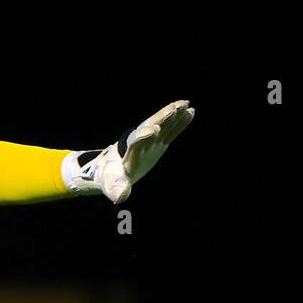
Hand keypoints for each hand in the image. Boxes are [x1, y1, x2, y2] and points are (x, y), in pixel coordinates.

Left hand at [62, 100, 194, 203]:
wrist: (112, 168)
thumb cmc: (111, 176)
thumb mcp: (113, 184)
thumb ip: (117, 188)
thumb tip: (120, 198)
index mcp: (129, 151)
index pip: (136, 141)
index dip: (144, 136)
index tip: (153, 130)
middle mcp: (140, 142)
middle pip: (150, 126)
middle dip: (161, 118)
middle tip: (173, 108)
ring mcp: (151, 140)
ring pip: (163, 125)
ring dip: (173, 115)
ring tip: (185, 104)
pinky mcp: (159, 142)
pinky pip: (171, 131)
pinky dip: (180, 123)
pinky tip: (191, 111)